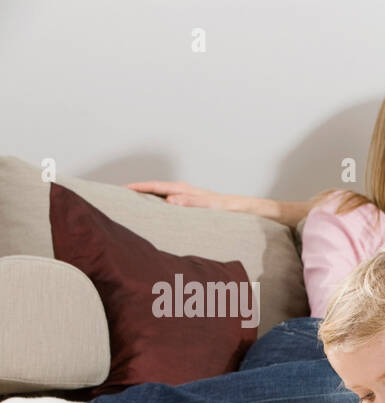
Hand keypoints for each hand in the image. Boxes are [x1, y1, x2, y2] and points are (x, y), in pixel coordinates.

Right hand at [125, 180, 246, 212]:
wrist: (237, 207)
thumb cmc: (224, 206)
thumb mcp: (207, 205)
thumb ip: (189, 202)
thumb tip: (169, 200)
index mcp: (182, 189)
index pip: (155, 186)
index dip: (138, 187)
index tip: (123, 189)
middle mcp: (181, 189)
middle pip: (153, 187)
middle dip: (137, 189)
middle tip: (119, 194)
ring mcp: (183, 194)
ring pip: (159, 192)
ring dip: (145, 195)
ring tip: (130, 201)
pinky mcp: (187, 201)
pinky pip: (166, 199)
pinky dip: (156, 200)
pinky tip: (152, 207)